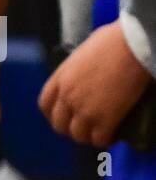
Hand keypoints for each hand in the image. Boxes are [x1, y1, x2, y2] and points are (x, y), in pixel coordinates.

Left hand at [39, 21, 152, 147]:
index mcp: (60, 78)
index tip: (63, 118)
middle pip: (59, 124)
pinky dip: (105, 140)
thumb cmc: (116, 39)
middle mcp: (67, 96)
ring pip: (78, 135)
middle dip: (71, 128)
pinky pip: (99, 139)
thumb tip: (89, 67)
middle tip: (85, 127)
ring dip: (88, 137)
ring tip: (100, 133)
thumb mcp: (86, 51)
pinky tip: (113, 137)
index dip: (53, 115)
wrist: (134, 44)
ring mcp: (84, 109)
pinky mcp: (105, 118)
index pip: (45, 104)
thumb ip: (80, 65)